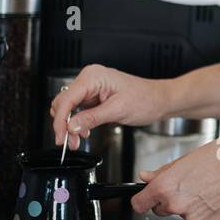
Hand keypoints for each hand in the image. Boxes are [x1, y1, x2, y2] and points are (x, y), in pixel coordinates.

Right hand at [49, 64, 169, 149]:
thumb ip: (92, 118)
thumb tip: (71, 126)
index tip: (61, 137)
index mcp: (93, 77)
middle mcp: (89, 79)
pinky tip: (83, 133)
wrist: (159, 100)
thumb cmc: (145, 99)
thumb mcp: (118, 110)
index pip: (66, 99)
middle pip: (63, 103)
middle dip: (64, 125)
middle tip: (69, 143)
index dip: (60, 120)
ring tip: (76, 141)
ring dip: (70, 126)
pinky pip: (78, 110)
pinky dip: (77, 123)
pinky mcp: (93, 97)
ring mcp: (91, 88)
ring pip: (68, 108)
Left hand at [131, 136, 219, 219]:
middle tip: (186, 185)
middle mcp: (177, 205)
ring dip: (188, 205)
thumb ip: (163, 172)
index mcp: (166, 187)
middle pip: (160, 210)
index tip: (144, 198)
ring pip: (182, 215)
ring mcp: (193, 217)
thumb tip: (147, 177)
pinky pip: (200, 219)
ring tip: (205, 187)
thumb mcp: (186, 159)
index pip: (139, 204)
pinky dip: (204, 211)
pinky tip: (214, 196)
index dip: (142, 200)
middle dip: (168, 200)